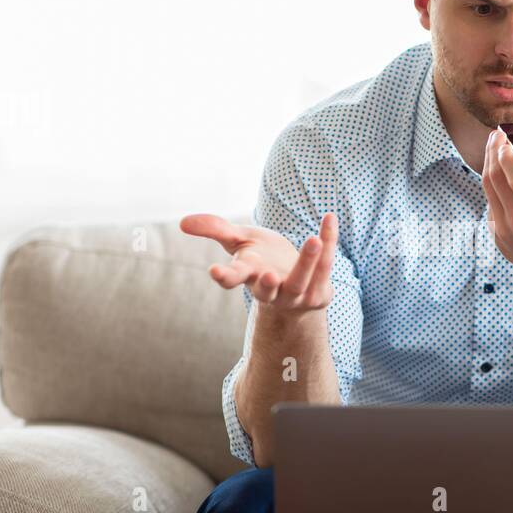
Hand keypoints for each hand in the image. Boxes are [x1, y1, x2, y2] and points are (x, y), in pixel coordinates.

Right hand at [179, 211, 339, 310]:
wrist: (297, 283)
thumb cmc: (262, 260)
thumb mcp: (239, 241)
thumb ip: (215, 229)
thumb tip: (182, 221)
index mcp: (249, 276)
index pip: (234, 279)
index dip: (224, 276)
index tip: (214, 272)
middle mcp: (272, 289)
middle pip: (267, 290)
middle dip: (267, 284)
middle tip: (268, 275)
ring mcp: (297, 294)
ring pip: (302, 280)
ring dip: (307, 261)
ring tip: (313, 240)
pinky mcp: (319, 291)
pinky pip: (326, 264)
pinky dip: (329, 240)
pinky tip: (329, 218)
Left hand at [481, 127, 512, 278]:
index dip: (506, 157)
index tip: (504, 139)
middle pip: (497, 180)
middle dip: (493, 153)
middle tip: (496, 134)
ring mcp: (504, 230)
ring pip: (488, 189)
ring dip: (488, 164)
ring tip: (493, 145)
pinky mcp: (495, 233)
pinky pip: (490, 200)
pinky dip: (492, 182)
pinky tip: (496, 167)